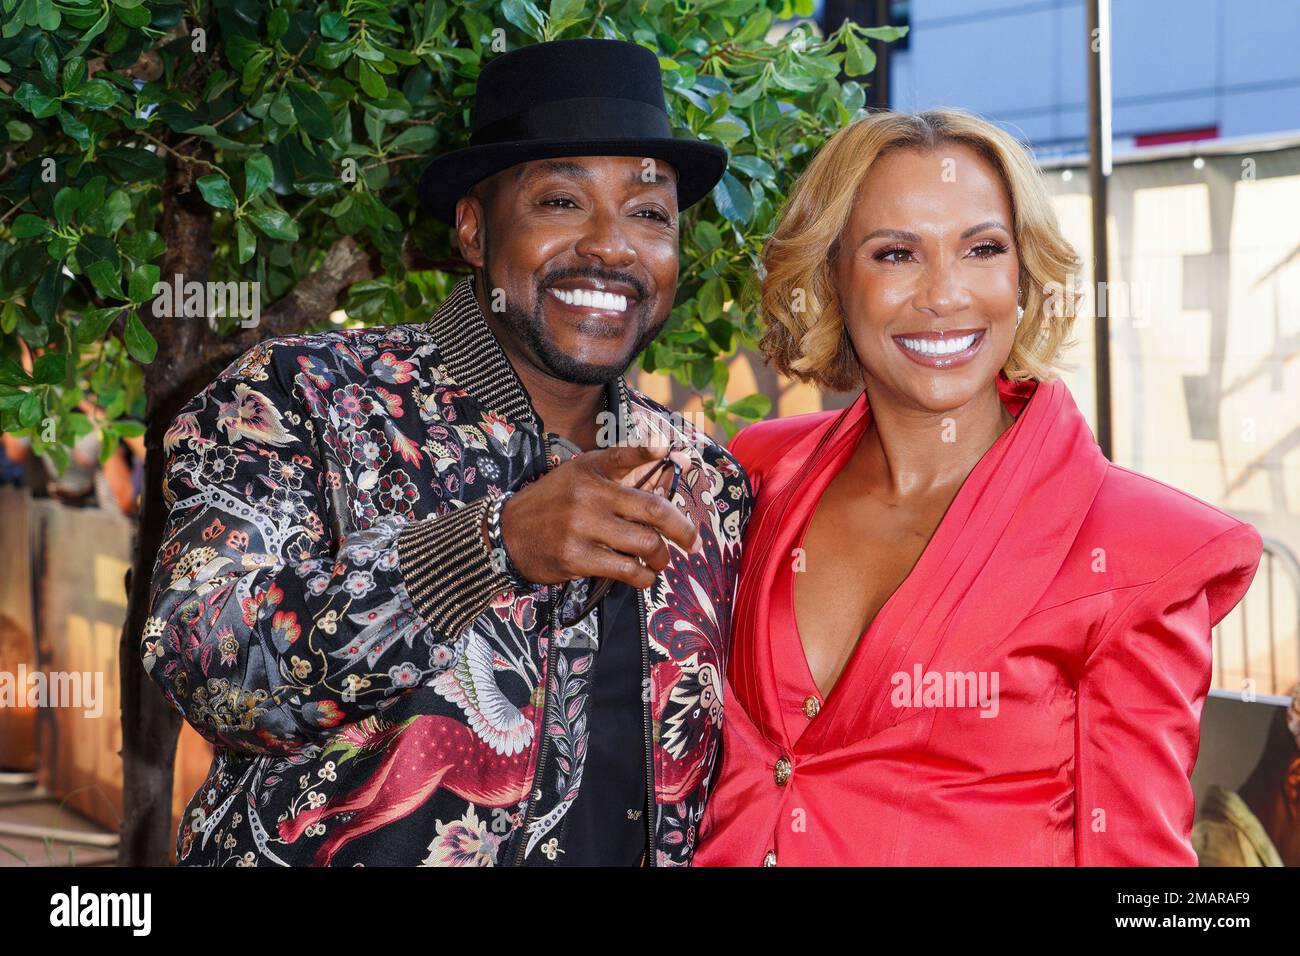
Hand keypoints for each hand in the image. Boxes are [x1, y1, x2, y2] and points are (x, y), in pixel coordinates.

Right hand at [498, 443, 699, 588]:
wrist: (507, 534)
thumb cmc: (551, 504)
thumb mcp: (576, 476)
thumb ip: (614, 475)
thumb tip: (660, 478)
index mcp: (590, 471)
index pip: (623, 456)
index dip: (646, 451)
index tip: (667, 446)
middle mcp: (588, 495)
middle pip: (652, 510)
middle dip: (681, 529)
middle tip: (692, 540)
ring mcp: (582, 527)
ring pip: (644, 544)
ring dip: (661, 557)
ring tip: (660, 560)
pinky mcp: (577, 557)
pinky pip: (625, 569)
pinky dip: (642, 576)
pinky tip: (643, 576)